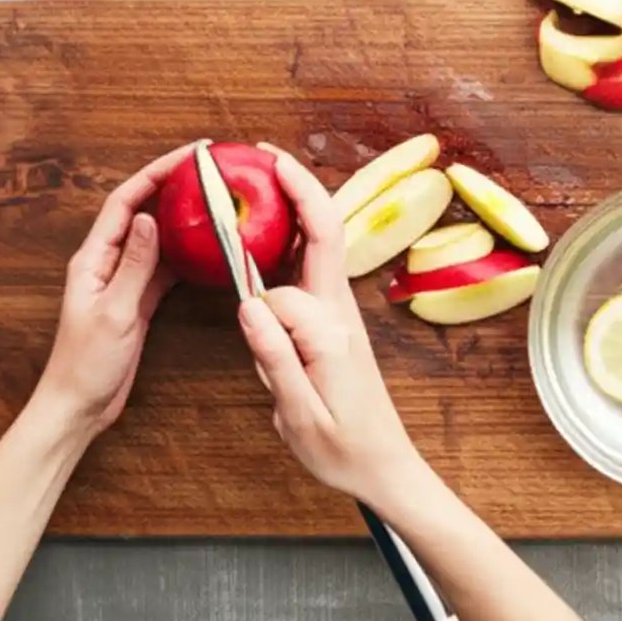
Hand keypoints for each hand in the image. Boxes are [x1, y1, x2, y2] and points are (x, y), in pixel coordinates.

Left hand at [33, 141, 201, 437]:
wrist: (79, 406)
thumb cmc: (86, 364)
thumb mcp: (115, 312)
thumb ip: (135, 266)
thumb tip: (152, 219)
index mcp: (93, 258)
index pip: (126, 201)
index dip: (156, 172)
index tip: (189, 154)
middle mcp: (106, 262)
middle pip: (142, 210)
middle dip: (171, 185)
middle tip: (207, 168)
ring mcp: (122, 280)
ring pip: (155, 238)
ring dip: (180, 218)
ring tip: (213, 199)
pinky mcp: (136, 301)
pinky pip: (163, 268)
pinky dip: (183, 255)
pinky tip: (206, 248)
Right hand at [238, 144, 425, 506]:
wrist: (386, 468)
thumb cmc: (344, 450)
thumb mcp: (301, 416)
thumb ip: (276, 358)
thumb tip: (249, 304)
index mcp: (331, 334)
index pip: (281, 293)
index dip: (254, 297)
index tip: (236, 295)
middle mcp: (341, 311)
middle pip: (324, 230)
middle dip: (297, 185)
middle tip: (263, 152)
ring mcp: (341, 311)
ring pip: (321, 240)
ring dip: (298, 201)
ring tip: (266, 171)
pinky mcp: (335, 318)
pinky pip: (315, 263)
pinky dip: (296, 233)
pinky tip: (274, 224)